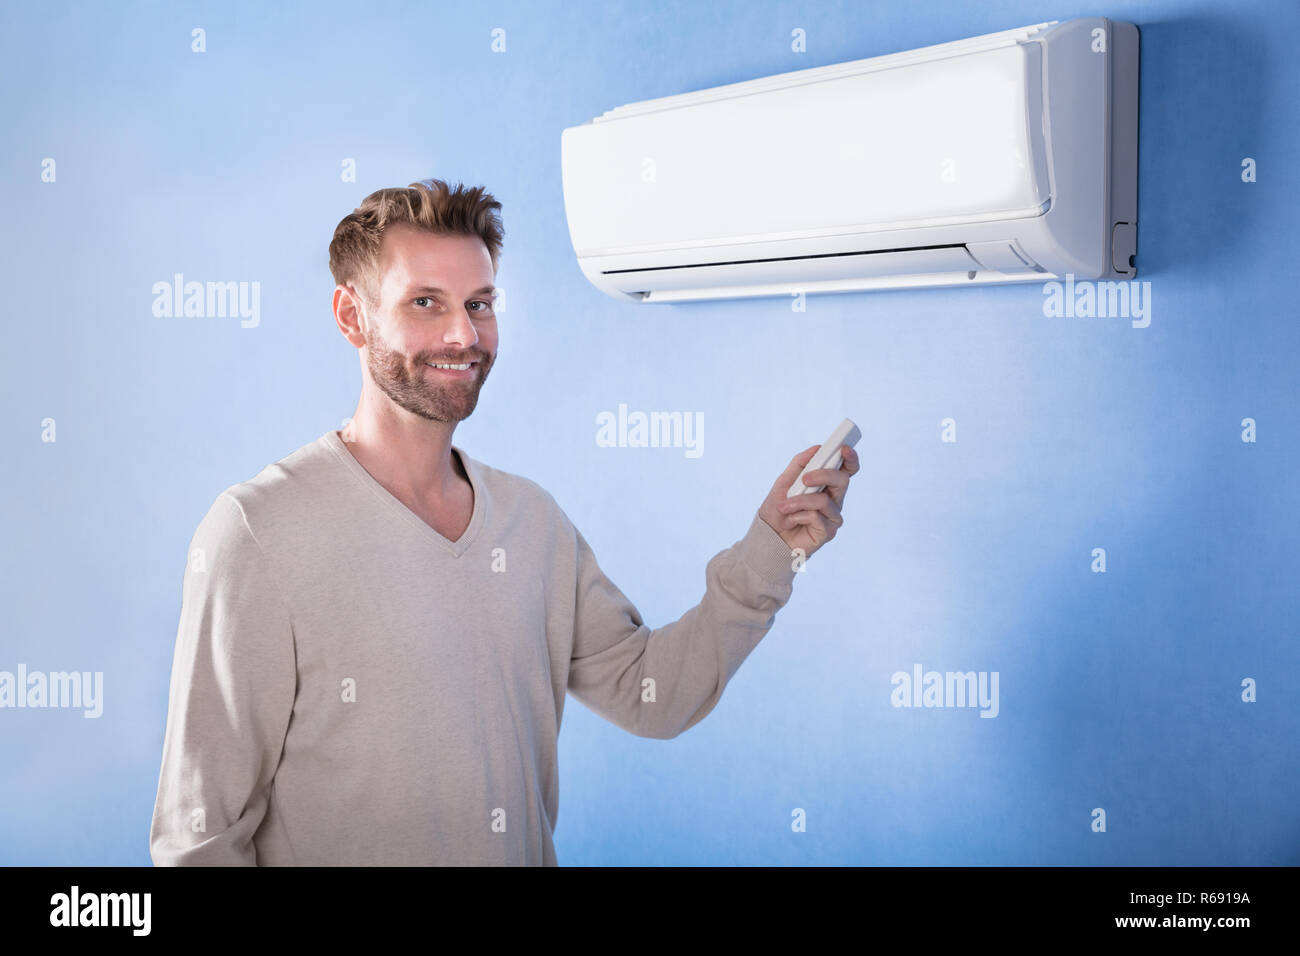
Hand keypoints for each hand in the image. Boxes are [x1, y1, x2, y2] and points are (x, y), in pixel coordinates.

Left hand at [758, 443, 858, 558]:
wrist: (769, 535)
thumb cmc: (778, 508)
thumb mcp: (784, 481)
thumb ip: (800, 464)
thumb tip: (817, 448)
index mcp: (826, 485)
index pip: (846, 469)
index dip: (850, 458)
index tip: (844, 448)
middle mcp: (834, 499)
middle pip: (842, 480)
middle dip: (823, 475)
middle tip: (804, 479)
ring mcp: (832, 516)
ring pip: (824, 500)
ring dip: (799, 502)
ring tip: (783, 508)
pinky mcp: (828, 531)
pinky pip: (816, 516)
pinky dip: (797, 516)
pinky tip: (790, 521)